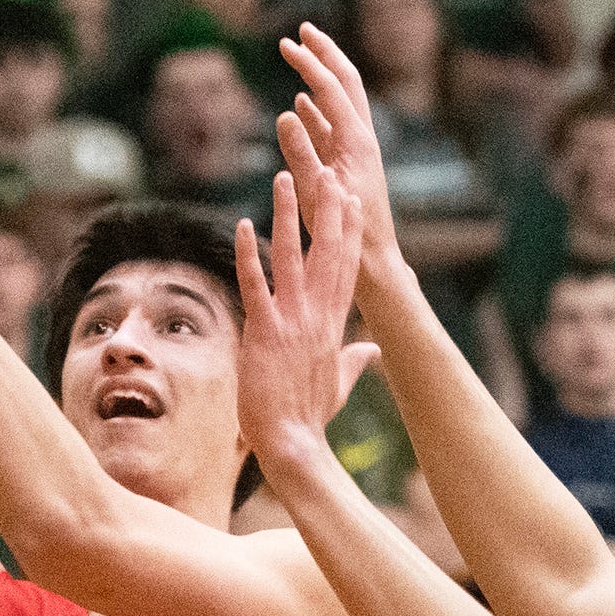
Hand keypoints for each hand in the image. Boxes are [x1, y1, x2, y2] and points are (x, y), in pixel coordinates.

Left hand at [229, 164, 380, 469]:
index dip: (349, 231)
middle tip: (329, 172)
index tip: (353, 200)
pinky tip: (241, 224)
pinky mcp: (264, 331)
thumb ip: (355, 361)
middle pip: (328, 252)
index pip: (345, 269)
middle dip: (329, 211)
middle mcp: (317, 315)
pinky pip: (254, 284)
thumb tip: (373, 350)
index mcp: (333, 324)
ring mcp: (292, 321)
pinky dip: (248, 253)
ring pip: (292, 257)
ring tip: (286, 178)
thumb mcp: (340, 383)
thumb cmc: (310, 417)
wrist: (292, 443)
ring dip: (289, 216)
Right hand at [276, 23, 404, 267]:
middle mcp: (362, 139)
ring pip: (339, 101)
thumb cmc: (346, 235)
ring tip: (300, 56)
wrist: (373, 263)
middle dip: (324, 54)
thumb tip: (285, 112)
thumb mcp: (316, 194)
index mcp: (358, 141)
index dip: (310, 62)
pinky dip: (315, 109)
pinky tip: (301, 104)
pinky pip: (331, 126)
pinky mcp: (349, 166)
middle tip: (303, 30)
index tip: (286, 42)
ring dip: (318, 77)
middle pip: (346, 82)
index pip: (333, 87)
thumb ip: (301, 154)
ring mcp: (356, 151)